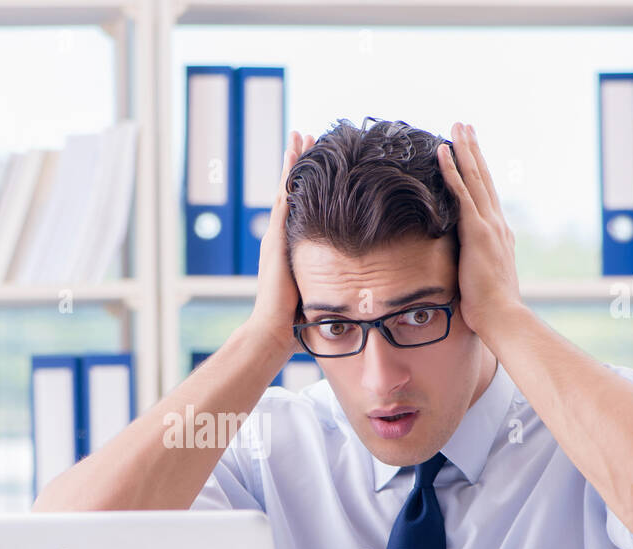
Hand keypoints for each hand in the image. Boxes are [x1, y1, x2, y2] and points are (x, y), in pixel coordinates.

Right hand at [247, 129, 314, 356]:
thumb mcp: (319, 293)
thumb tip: (358, 285)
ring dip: (292, 162)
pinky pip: (283, 201)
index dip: (306, 183)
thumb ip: (332, 282)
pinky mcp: (276, 240)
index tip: (317, 160)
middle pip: (290, 190)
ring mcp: (275, 236)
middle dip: (297, 163)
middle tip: (304, 134)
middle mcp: (280, 237)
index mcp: (290, 247)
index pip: (300, 207)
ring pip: (285, 189)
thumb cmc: (296, 321)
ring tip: (299, 135)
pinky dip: (288, 179)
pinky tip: (294, 159)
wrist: (274, 330)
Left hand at [437, 122, 524, 335]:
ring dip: (465, 151)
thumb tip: (465, 270)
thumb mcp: (481, 280)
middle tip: (466, 126)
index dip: (479, 172)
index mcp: (499, 234)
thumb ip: (475, 267)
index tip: (472, 152)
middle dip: (474, 150)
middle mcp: (497, 224)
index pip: (487, 196)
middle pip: (484, 179)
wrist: (502, 316)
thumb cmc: (490, 308)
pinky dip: (451, 171)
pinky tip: (443, 152)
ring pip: (475, 178)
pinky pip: (462, 193)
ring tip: (457, 127)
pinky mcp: (477, 231)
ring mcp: (489, 225)